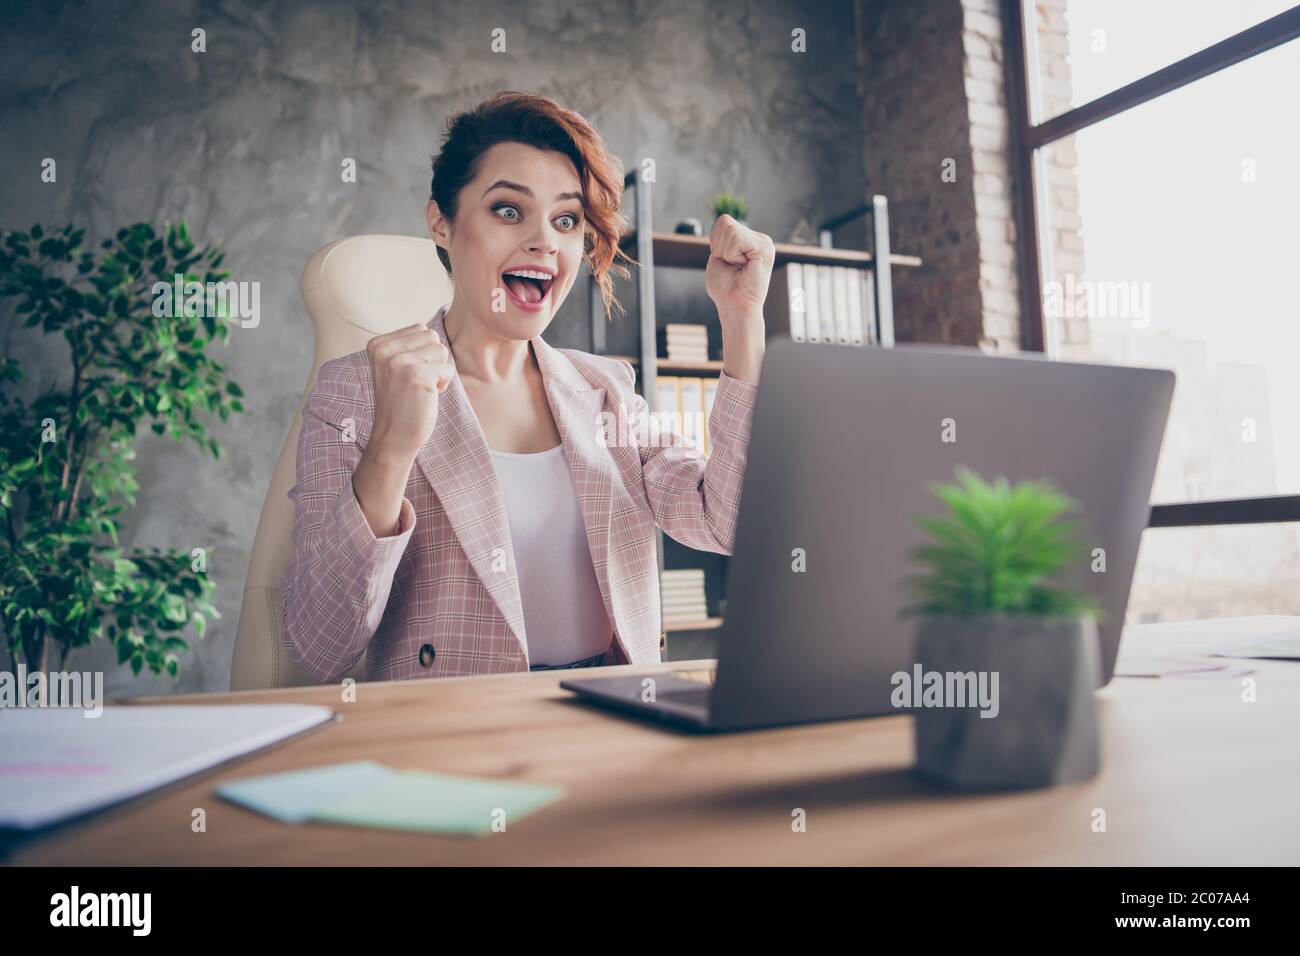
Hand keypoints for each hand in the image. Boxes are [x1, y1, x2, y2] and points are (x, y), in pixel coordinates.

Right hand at [365, 323, 454, 460]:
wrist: (393, 437)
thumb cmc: (401, 402)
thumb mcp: (395, 367)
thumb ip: (407, 346)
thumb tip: (433, 331)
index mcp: (377, 344)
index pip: (420, 328)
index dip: (423, 353)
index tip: (408, 375)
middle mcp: (385, 350)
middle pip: (432, 336)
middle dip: (433, 360)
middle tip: (417, 383)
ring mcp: (400, 362)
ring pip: (442, 350)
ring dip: (438, 372)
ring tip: (421, 389)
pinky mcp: (418, 376)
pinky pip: (448, 369)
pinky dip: (444, 384)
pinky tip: (427, 396)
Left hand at [705, 214, 775, 324]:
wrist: (736, 309)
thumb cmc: (726, 289)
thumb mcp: (718, 258)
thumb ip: (721, 239)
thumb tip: (724, 221)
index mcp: (751, 241)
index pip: (723, 222)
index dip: (716, 243)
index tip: (726, 263)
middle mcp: (761, 239)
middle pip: (725, 222)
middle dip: (719, 247)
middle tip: (732, 267)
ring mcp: (765, 243)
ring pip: (729, 230)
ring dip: (726, 253)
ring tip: (738, 269)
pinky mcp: (765, 249)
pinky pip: (735, 239)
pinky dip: (731, 255)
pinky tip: (743, 268)